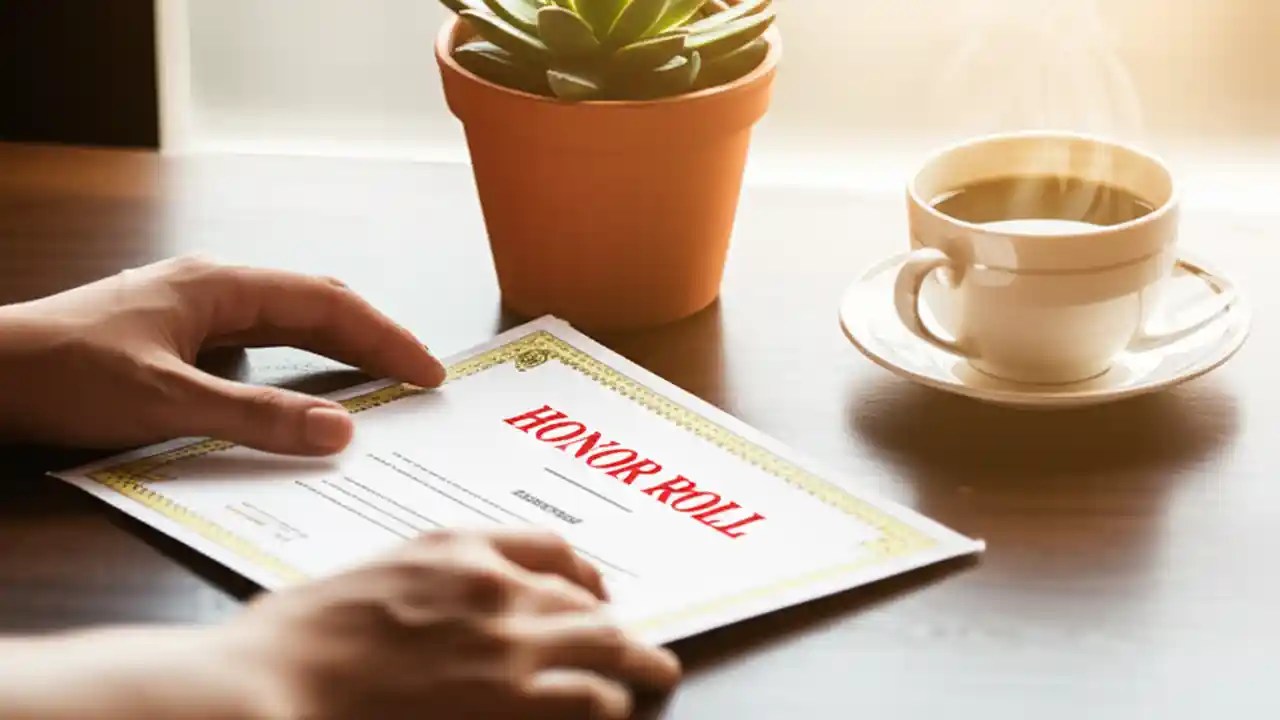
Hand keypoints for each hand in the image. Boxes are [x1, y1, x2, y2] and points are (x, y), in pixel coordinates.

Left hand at [0, 256, 446, 454]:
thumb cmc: (64, 376)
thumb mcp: (166, 405)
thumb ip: (256, 419)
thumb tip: (341, 432)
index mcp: (220, 286)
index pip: (327, 303)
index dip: (384, 337)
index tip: (427, 372)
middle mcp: (212, 287)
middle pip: (314, 303)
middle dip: (372, 337)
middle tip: (418, 377)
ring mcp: (192, 308)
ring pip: (286, 319)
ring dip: (338, 345)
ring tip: (381, 378)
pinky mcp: (173, 333)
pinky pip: (258, 338)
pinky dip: (299, 358)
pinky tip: (306, 383)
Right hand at [0, 529, 679, 719]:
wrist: (266, 686)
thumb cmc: (294, 641)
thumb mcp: (373, 578)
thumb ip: (432, 582)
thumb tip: (458, 610)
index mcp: (456, 547)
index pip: (549, 548)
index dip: (582, 574)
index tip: (592, 591)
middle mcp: (495, 584)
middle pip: (587, 599)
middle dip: (618, 624)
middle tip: (637, 644)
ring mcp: (508, 643)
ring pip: (607, 645)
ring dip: (636, 663)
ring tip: (655, 676)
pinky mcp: (513, 701)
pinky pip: (590, 699)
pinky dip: (608, 706)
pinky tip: (609, 713)